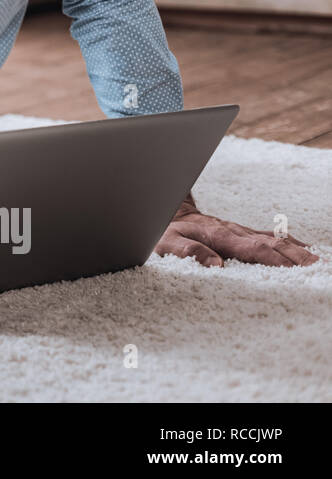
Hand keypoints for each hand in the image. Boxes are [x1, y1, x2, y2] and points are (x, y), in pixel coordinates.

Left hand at [155, 200, 319, 266]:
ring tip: (318, 262)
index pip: (251, 249)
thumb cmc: (162, 230)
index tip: (293, 271)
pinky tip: (305, 249)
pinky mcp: (241, 231)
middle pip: (270, 245)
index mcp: (218, 236)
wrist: (163, 207)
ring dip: (297, 251)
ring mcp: (239, 230)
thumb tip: (215, 266)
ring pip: (273, 240)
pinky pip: (269, 236)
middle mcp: (233, 232)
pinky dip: (289, 243)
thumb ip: (188, 251)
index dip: (272, 260)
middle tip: (317, 269)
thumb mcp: (166, 242)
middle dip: (294, 257)